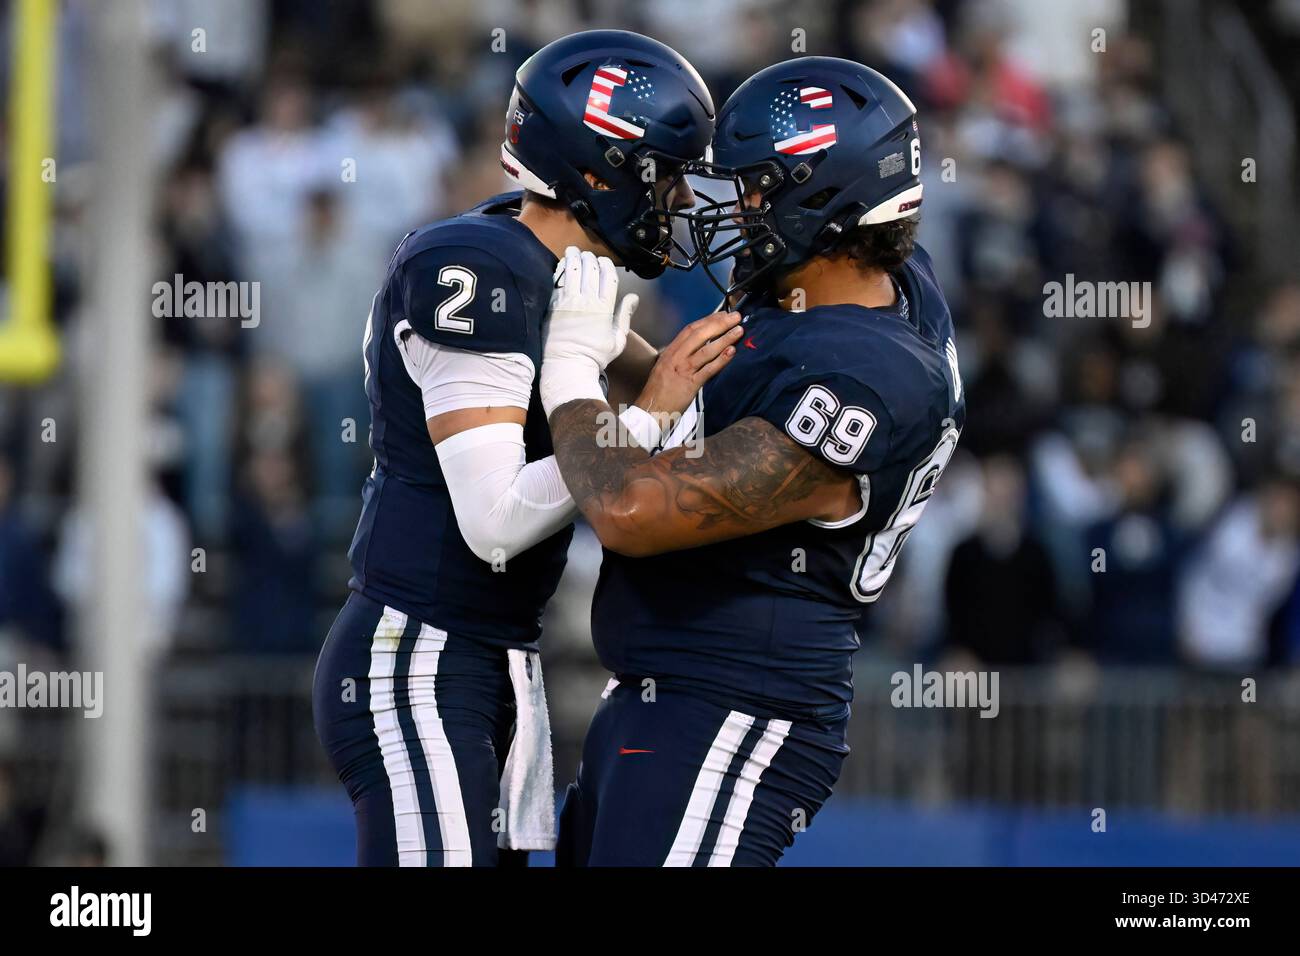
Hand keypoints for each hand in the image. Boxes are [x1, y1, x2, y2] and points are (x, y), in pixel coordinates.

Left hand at [541, 246, 638, 415]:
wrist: (568, 366)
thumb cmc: (594, 356)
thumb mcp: (617, 339)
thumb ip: (625, 315)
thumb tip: (634, 297)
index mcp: (604, 309)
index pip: (608, 276)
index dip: (606, 265)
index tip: (604, 262)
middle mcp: (587, 302)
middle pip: (590, 269)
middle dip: (590, 258)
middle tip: (588, 256)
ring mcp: (568, 302)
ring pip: (572, 270)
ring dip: (574, 258)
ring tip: (573, 251)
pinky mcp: (553, 305)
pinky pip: (558, 280)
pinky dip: (561, 269)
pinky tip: (562, 264)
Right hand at [634, 311, 742, 418]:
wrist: (649, 413)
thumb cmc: (657, 394)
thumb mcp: (664, 368)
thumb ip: (678, 358)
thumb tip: (695, 349)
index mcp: (670, 353)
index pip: (690, 330)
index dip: (708, 320)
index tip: (722, 314)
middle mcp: (676, 358)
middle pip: (700, 334)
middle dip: (719, 323)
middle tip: (735, 317)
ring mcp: (683, 370)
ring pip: (706, 350)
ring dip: (725, 338)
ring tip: (739, 331)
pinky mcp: (690, 385)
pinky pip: (708, 370)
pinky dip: (721, 360)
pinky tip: (731, 351)